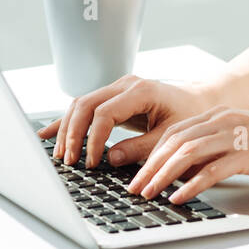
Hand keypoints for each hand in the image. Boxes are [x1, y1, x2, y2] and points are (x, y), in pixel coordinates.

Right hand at [35, 75, 219, 168]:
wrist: (201, 101)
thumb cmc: (190, 117)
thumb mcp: (170, 137)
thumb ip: (141, 148)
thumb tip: (110, 159)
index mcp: (140, 91)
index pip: (104, 113)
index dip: (94, 139)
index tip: (92, 163)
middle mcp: (125, 84)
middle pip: (85, 104)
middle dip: (73, 133)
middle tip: (68, 161)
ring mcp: (117, 88)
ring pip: (81, 104)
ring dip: (67, 129)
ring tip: (60, 155)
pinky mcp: (113, 97)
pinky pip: (85, 108)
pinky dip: (67, 122)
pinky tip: (47, 134)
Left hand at [126, 106, 248, 203]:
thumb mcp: (241, 136)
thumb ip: (215, 146)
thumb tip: (188, 167)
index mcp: (219, 115)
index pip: (175, 132)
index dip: (152, 152)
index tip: (138, 172)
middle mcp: (222, 121)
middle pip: (174, 141)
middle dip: (150, 166)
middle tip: (135, 187)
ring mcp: (234, 136)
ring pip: (187, 153)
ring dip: (163, 175)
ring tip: (149, 193)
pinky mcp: (246, 154)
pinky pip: (211, 170)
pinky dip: (191, 185)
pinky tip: (179, 197)